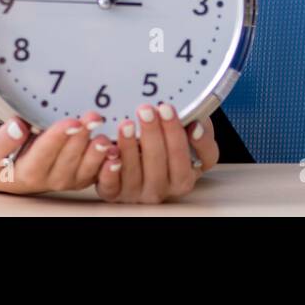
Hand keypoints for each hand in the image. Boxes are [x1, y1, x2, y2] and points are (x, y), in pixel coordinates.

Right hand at [0, 111, 117, 194]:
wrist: (11, 173)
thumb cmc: (3, 157)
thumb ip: (2, 139)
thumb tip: (17, 125)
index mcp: (28, 170)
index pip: (45, 152)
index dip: (59, 137)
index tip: (71, 121)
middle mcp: (51, 178)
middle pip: (69, 158)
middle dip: (82, 137)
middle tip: (93, 118)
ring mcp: (68, 180)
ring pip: (86, 169)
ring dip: (98, 153)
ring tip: (106, 136)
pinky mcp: (82, 178)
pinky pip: (98, 174)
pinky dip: (108, 164)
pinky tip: (116, 151)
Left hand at [95, 102, 218, 203]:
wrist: (136, 157)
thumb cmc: (163, 141)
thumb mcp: (186, 132)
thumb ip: (195, 125)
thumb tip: (195, 124)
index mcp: (186, 174)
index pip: (195, 160)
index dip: (193, 138)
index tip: (182, 115)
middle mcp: (164, 187)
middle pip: (162, 165)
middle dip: (153, 135)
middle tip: (146, 110)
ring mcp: (139, 192)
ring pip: (135, 174)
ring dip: (130, 148)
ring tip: (126, 124)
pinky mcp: (115, 193)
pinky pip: (110, 186)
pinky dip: (109, 170)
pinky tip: (110, 151)